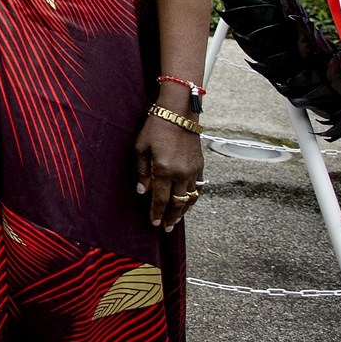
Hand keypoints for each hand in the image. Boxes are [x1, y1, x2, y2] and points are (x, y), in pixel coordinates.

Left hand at [134, 110, 203, 229]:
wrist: (178, 113)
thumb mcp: (141, 148)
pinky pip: (198, 188)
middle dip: (171, 218)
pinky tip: (187, 202)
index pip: (161, 199)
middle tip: (167, 228)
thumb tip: (143, 191)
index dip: (157, 213)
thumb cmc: (155, 128)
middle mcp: (181, 173)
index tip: (154, 223)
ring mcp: (193, 170)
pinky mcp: (200, 165)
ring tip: (177, 220)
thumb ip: (142, 172)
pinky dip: (193, 198)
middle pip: (178, 203)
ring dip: (183, 211)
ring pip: (190, 198)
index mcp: (164, 170)